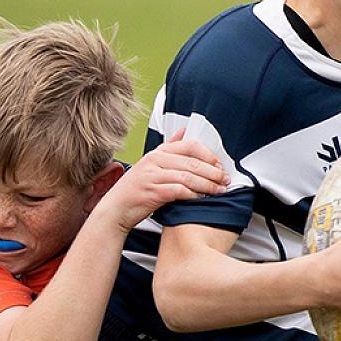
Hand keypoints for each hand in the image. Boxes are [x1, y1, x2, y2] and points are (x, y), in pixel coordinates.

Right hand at [94, 130, 229, 232]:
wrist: (115, 209)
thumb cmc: (135, 189)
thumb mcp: (150, 163)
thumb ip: (169, 147)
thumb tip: (183, 131)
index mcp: (157, 152)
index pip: (189, 146)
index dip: (208, 155)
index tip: (219, 165)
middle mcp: (155, 161)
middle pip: (192, 162)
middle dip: (213, 172)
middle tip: (225, 180)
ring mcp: (152, 176)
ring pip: (188, 176)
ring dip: (207, 185)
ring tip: (219, 191)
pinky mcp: (152, 192)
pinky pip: (179, 190)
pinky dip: (193, 194)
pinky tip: (201, 199)